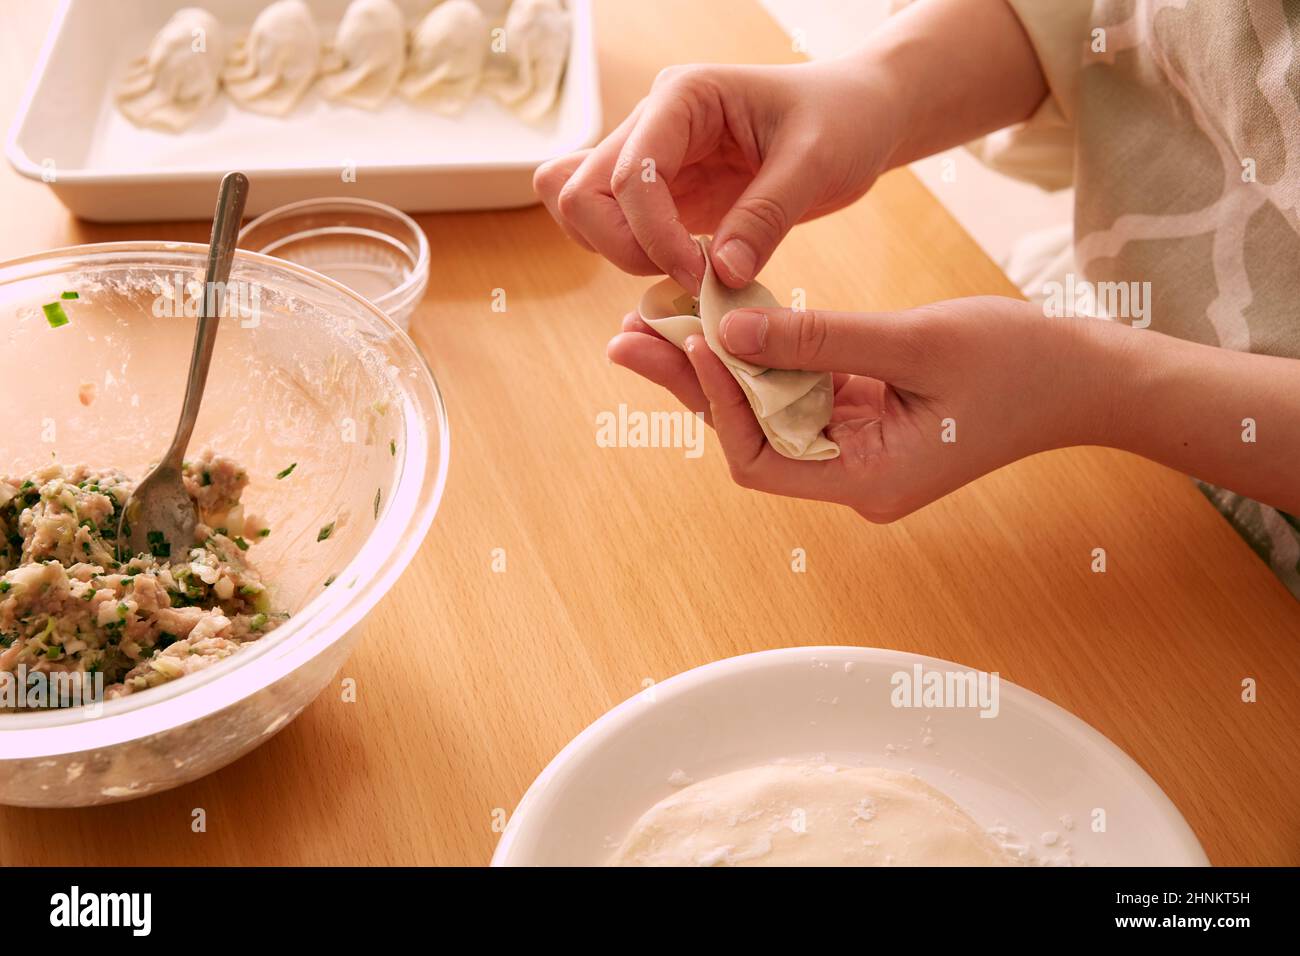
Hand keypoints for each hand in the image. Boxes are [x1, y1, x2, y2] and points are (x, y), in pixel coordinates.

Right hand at [534, 60, 893, 292]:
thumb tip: (719, 276)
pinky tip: (688, 273)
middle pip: (583, 196)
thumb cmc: (843, 119)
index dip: (655, 237)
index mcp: (682, 98)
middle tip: (690, 277)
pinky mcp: (663, 198)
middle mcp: (651, 126)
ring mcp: (651, 162)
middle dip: (626, 249)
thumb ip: (766, 216)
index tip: (703, 275)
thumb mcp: (817, 162)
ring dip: (623, 257)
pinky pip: (617, 233)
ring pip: (584, 215)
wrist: (857, 116)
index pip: (630, 175)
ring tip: (691, 272)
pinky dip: (637, 262)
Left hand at [608, 296, 1111, 520]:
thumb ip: (823, 339)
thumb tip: (732, 329)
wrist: (1084, 378)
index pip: (761, 459)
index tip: (692, 342)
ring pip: (767, 410)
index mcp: (867, 480)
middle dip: (692, 383)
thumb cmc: (1018, 364)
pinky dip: (765, 357)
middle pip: (749, 434)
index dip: (720, 404)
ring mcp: (856, 450)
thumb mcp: (915, 342)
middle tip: (627, 336)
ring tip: (656, 319)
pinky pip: (799, 392)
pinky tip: (724, 318)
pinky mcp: (863, 420)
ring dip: (719, 366)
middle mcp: (851, 475)